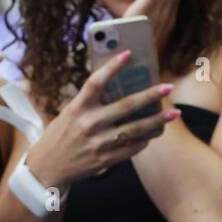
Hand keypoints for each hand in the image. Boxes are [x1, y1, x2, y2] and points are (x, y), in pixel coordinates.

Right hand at [26, 50, 177, 189]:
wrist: (48, 167)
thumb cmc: (61, 135)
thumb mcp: (69, 114)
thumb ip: (90, 103)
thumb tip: (119, 87)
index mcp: (78, 108)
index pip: (96, 82)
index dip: (112, 67)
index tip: (128, 54)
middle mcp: (89, 124)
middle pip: (126, 106)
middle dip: (150, 95)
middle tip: (168, 87)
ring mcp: (99, 143)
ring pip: (135, 130)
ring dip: (157, 121)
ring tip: (174, 113)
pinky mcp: (106, 159)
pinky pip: (132, 148)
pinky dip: (144, 140)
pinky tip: (154, 133)